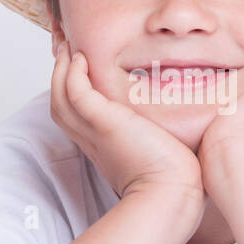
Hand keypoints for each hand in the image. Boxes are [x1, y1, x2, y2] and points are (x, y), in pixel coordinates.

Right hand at [50, 40, 205, 210]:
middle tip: (67, 53)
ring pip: (61, 97)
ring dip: (61, 71)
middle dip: (60, 78)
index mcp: (105, 148)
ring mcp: (96, 132)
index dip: (74, 96)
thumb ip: (164, 142)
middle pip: (61, 106)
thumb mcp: (164, 155)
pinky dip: (72, 74)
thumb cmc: (174, 183)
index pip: (79, 118)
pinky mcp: (104, 123)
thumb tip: (184, 134)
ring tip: (69, 49)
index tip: (82, 74)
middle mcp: (94, 141)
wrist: (171, 194)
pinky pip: (75, 93)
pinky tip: (80, 58)